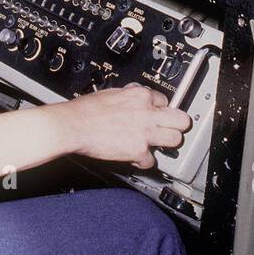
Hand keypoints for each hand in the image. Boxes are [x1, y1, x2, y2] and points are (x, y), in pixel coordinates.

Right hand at [52, 84, 191, 169]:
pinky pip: (151, 160)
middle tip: (168, 129)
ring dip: (165, 144)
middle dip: (176, 125)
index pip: (165, 100)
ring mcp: (145, 132)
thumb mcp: (111, 92)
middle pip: (181, 119)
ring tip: (155, 145)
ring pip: (175, 140)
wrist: (72, 125)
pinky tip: (133, 157)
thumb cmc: (84, 110)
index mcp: (140, 95)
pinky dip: (142, 161)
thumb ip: (129, 97)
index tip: (156, 115)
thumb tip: (134, 100)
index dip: (159, 109)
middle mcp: (147, 112)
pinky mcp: (138, 151)